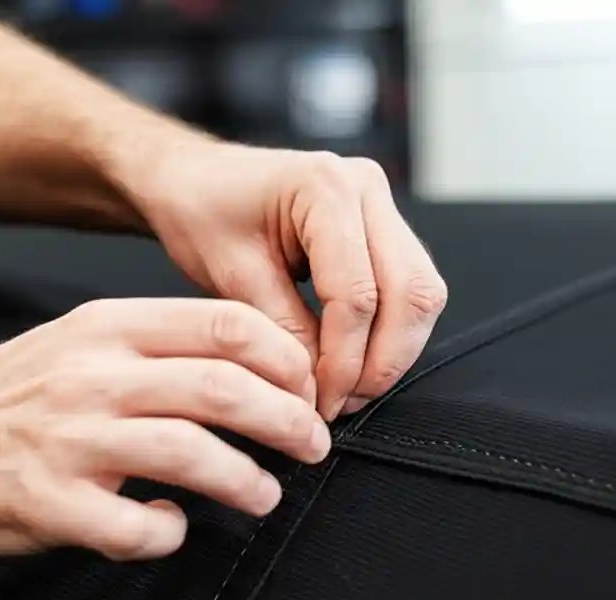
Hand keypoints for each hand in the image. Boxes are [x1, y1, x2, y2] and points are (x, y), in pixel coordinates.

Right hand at [0, 298, 329, 560]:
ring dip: (246, 480)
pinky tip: (171, 527)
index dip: (284, 358)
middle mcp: (90, 375)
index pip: (223, 325)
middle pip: (222, 387)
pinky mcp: (49, 501)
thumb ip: (155, 344)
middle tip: (311, 444)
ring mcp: (69, 439)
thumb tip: (254, 361)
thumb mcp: (78, 340)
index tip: (307, 386)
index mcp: (106, 327)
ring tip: (264, 494)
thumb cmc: (9, 396)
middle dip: (286, 420)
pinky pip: (135, 525)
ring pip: (191, 453)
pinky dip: (167, 532)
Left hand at [136, 143, 448, 420]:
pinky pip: (409, 288)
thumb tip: (319, 390)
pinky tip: (355, 363)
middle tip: (344, 404)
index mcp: (325, 187)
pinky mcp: (384, 228)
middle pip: (411, 292)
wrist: (194, 179)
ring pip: (422, 293)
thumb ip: (283, 331)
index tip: (321, 403)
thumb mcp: (231, 276)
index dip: (344, 360)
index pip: (357, 293)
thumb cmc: (201, 213)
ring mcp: (381, 205)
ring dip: (393, 351)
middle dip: (382, 361)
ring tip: (350, 391)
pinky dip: (390, 333)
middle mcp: (366, 187)